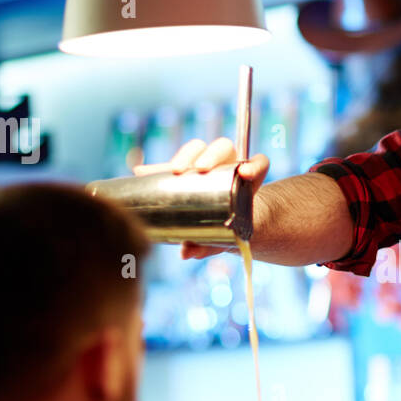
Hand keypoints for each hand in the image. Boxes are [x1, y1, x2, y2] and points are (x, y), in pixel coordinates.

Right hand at [132, 137, 270, 259]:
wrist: (214, 220)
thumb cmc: (225, 230)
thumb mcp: (221, 239)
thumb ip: (209, 245)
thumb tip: (185, 253)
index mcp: (247, 179)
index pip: (258, 163)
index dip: (255, 165)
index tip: (245, 174)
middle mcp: (227, 164)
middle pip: (223, 147)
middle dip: (212, 155)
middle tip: (200, 169)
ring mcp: (205, 161)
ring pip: (197, 148)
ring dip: (186, 155)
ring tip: (175, 170)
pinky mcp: (183, 166)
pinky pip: (169, 164)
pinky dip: (156, 168)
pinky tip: (142, 173)